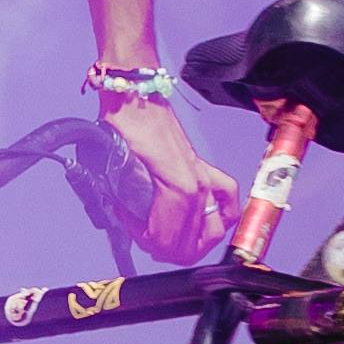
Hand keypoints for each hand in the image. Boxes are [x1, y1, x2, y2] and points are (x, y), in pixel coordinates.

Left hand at [102, 91, 234, 270]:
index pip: (170, 241)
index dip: (148, 244)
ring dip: (190, 243)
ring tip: (168, 238)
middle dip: (165, 249)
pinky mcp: (205, 168)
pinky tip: (207, 224)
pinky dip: (221, 217)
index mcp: (177, 188)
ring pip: (212, 231)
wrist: (135, 95)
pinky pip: (228, 200)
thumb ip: (127, 204)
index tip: (133, 231)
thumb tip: (130, 225)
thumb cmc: (124, 125)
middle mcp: (197, 185)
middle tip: (145, 238)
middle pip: (191, 243)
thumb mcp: (116, 169)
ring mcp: (204, 177)